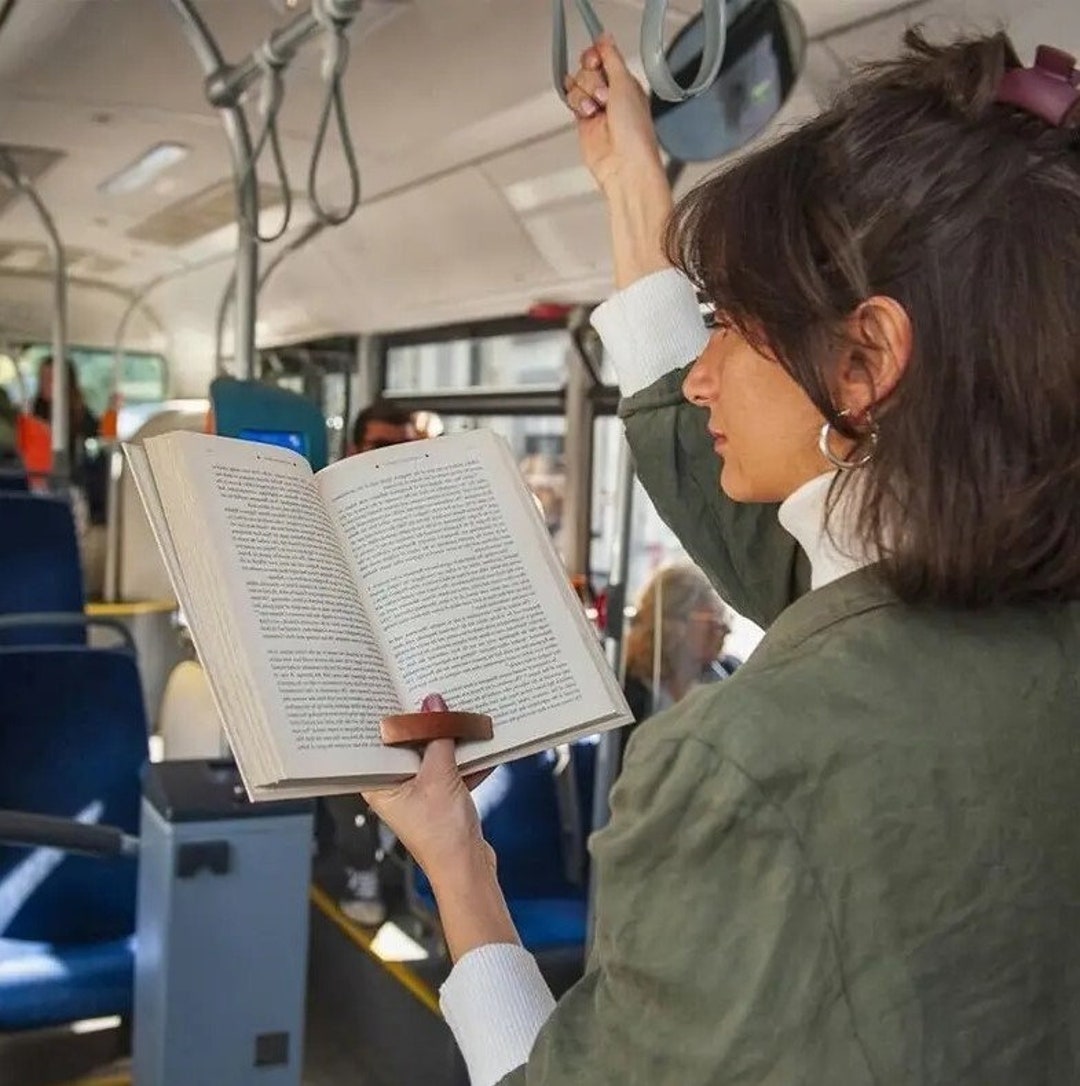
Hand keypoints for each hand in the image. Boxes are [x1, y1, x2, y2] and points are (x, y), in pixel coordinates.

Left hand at [361, 696, 517, 960]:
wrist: (469, 871)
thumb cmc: (443, 833)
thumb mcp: (440, 776)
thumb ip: (438, 737)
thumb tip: (433, 703)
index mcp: (380, 785)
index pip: (378, 743)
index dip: (388, 717)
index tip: (395, 689)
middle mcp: (394, 788)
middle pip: (408, 746)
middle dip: (425, 724)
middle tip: (433, 695)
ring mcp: (419, 794)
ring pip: (432, 756)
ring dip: (449, 739)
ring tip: (461, 713)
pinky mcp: (442, 799)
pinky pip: (451, 769)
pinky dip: (464, 757)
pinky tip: (480, 738)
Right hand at [564, 35, 667, 198]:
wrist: (624, 164)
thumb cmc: (634, 132)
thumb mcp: (625, 83)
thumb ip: (612, 58)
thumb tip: (604, 38)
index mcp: (626, 81)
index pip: (604, 56)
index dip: (596, 56)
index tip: (596, 62)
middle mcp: (611, 93)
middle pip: (587, 69)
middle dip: (591, 80)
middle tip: (604, 96)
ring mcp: (596, 108)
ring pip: (577, 84)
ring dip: (584, 93)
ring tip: (596, 109)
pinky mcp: (583, 122)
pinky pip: (572, 100)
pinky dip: (576, 104)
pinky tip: (587, 114)